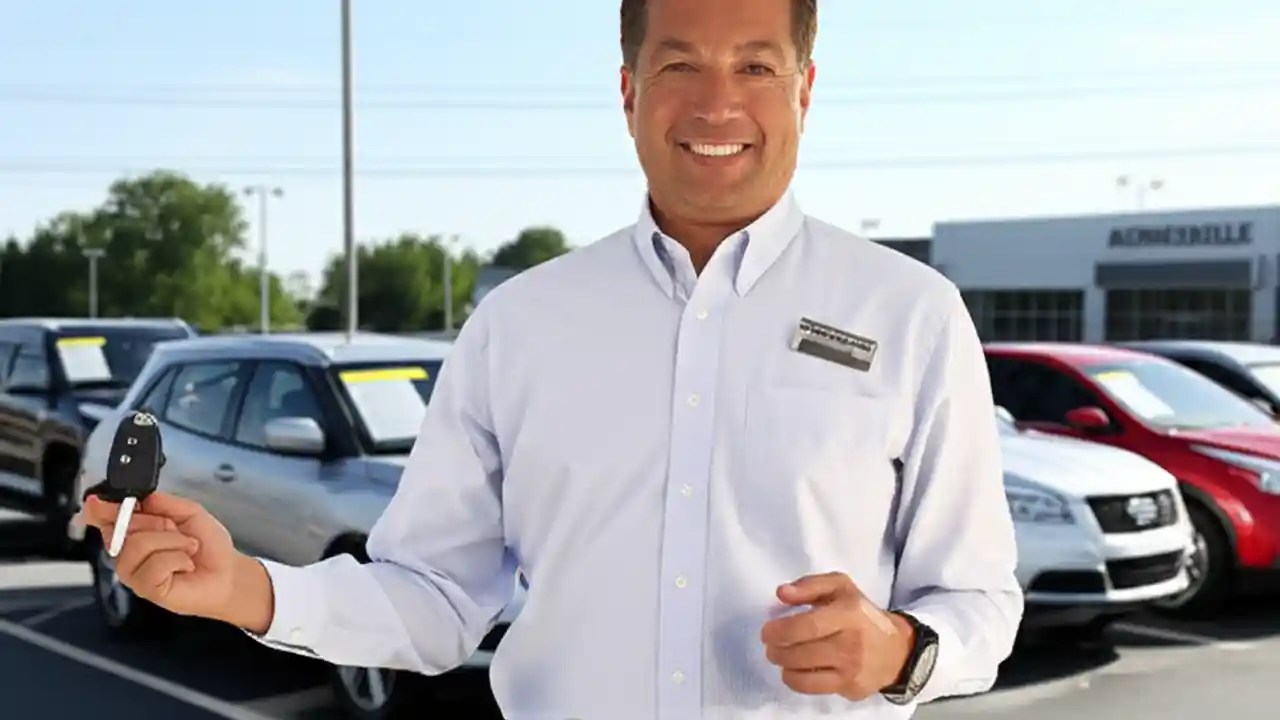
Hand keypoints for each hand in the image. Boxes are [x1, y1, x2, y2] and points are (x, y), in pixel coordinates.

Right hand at [74, 491, 273, 632]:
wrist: (228, 573)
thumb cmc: (209, 547)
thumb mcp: (190, 513)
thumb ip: (165, 502)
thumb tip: (143, 496)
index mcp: (138, 531)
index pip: (109, 519)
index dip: (101, 509)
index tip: (95, 501)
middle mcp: (131, 552)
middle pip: (121, 529)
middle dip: (155, 524)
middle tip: (177, 531)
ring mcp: (135, 572)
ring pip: (137, 545)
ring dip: (172, 542)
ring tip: (187, 549)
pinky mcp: (146, 589)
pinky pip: (153, 565)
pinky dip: (177, 559)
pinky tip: (184, 566)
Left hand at [760, 572, 914, 701]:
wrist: (896, 650)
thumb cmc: (861, 614)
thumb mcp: (841, 587)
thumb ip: (810, 585)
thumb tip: (781, 593)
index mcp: (850, 614)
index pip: (808, 626)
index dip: (781, 630)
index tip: (767, 631)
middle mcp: (852, 643)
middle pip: (802, 653)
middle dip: (777, 650)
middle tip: (771, 645)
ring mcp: (853, 670)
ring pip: (804, 675)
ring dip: (783, 666)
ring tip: (780, 656)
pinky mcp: (851, 689)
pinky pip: (813, 689)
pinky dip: (796, 680)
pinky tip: (794, 670)